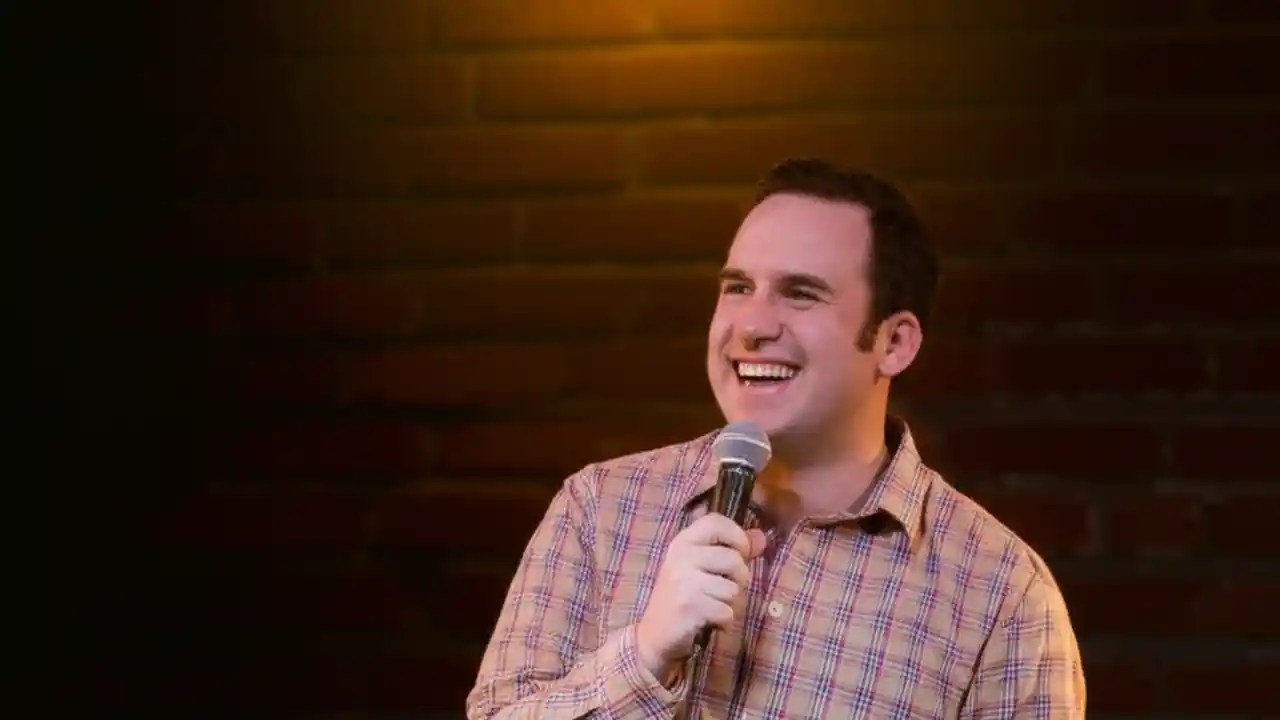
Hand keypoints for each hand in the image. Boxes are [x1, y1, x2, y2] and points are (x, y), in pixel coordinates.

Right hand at [635, 513, 767, 680]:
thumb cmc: (682, 597)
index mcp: (683, 542)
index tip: (741, 552)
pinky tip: (710, 621)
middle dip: (740, 579)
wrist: (653, 635)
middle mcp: (681, 557)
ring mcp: (683, 581)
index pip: (715, 521)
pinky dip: (724, 621)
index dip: (737, 535)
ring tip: (714, 606)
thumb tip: (761, 537)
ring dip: (730, 604)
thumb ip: (731, 550)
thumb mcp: (700, 568)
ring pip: (733, 589)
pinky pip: (727, 612)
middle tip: (724, 590)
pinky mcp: (689, 606)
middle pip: (734, 560)